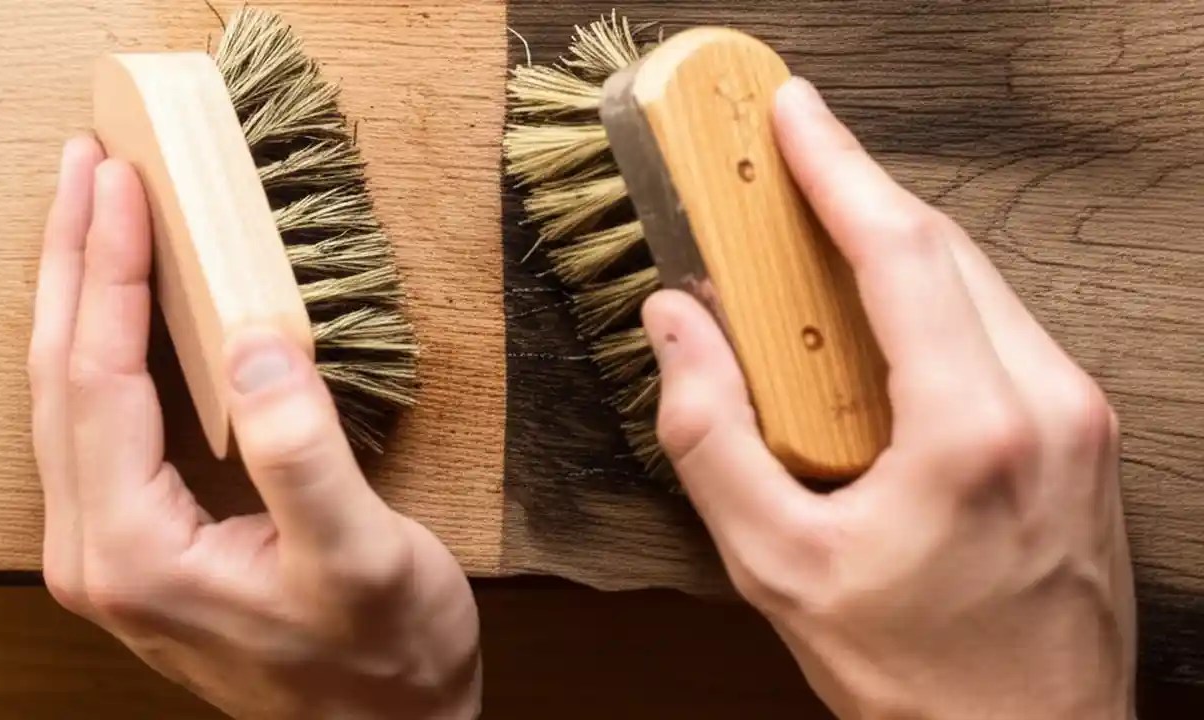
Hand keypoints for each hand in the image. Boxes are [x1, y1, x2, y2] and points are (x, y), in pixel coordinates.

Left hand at [28, 137, 480, 718]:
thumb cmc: (384, 660)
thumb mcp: (360, 556)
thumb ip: (301, 452)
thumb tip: (253, 341)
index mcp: (136, 550)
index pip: (96, 379)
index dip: (108, 272)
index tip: (118, 183)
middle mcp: (99, 552)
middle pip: (59, 379)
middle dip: (73, 264)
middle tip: (86, 169)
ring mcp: (112, 552)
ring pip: (67, 400)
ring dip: (80, 299)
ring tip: (92, 217)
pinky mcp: (141, 546)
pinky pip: (96, 426)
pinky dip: (104, 348)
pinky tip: (119, 310)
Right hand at [642, 78, 1135, 719]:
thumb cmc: (919, 679)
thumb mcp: (778, 568)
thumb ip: (710, 438)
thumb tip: (678, 330)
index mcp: (972, 431)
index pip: (899, 252)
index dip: (836, 167)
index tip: (791, 116)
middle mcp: (1047, 405)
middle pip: (942, 249)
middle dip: (855, 199)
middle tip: (782, 177)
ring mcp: (1078, 417)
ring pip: (975, 283)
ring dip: (890, 254)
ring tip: (812, 260)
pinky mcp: (1081, 435)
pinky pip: (997, 329)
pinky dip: (928, 306)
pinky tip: (875, 338)